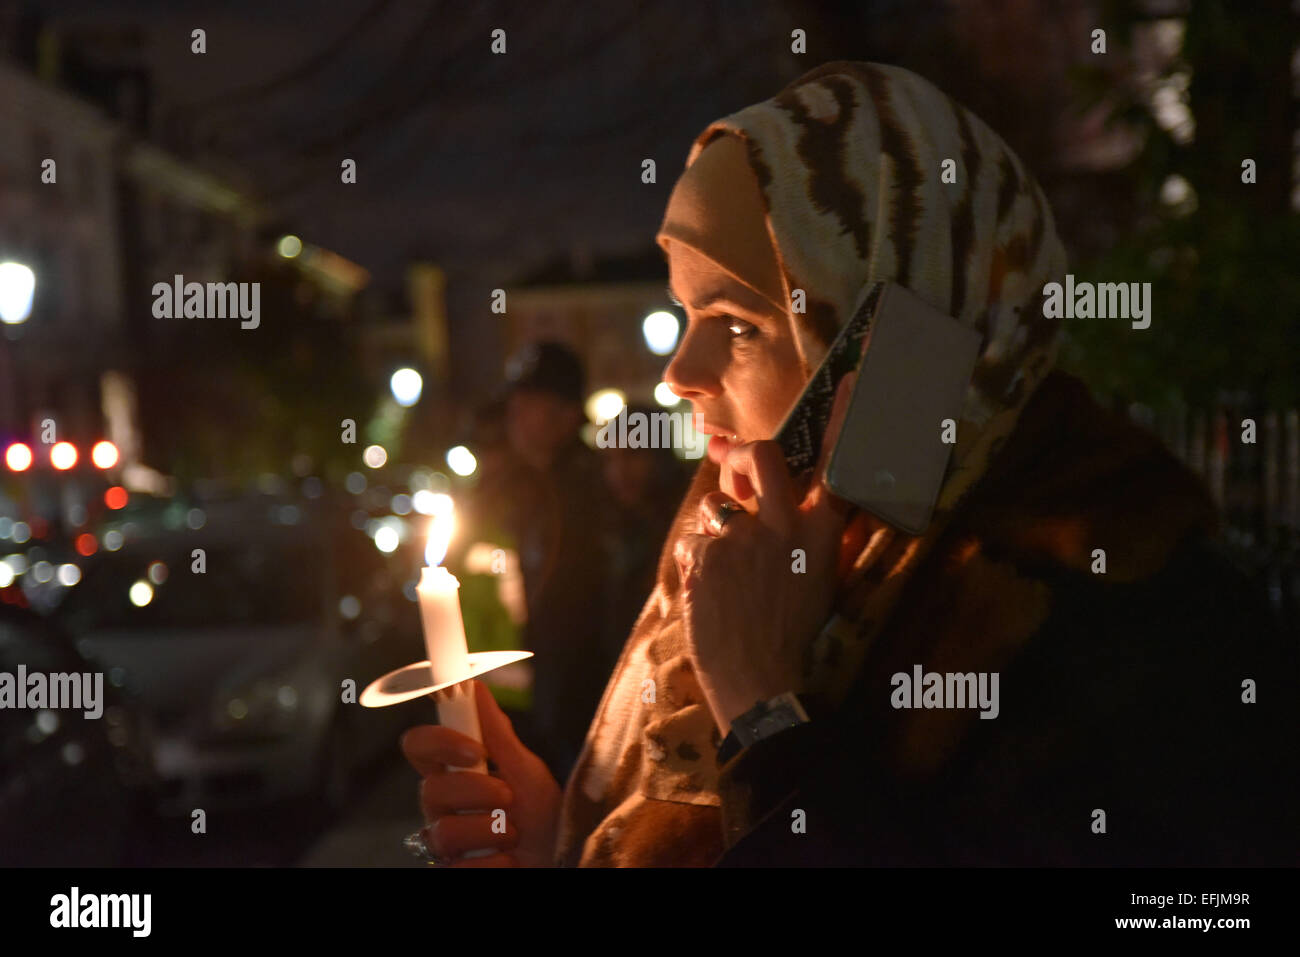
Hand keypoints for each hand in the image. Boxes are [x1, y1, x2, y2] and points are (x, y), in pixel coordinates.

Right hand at [400, 680, 561, 866]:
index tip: (475, 750)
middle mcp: (443, 807)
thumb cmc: (545, 816)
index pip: (418, 746)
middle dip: (477, 793)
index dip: (439, 743)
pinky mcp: (454, 872)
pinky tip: (509, 861)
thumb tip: (473, 684)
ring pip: (443, 833)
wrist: (563, 858)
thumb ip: (496, 732)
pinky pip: (459, 868)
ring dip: (491, 832)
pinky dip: (495, 864)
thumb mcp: (526, 770)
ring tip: (514, 835)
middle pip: (429, 790)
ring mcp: (444, 844)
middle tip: (509, 799)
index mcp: (455, 773)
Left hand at [674, 374, 856, 736]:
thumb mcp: (816, 579)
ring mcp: (741, 541)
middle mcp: (784, 529)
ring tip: (728, 574)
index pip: (838, 466)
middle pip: (759, 456)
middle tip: (733, 465)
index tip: (848, 379)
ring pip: (716, 505)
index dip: (844, 419)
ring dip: (717, 529)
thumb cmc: (789, 634)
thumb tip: (766, 492)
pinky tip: (711, 594)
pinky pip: (693, 540)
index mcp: (821, 536)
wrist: (757, 683)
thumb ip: (799, 530)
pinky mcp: (704, 558)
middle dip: (741, 456)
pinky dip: (698, 562)